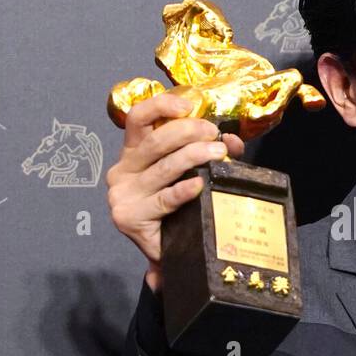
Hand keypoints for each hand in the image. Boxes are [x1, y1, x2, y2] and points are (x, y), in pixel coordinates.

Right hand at [105, 87, 244, 292]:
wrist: (162, 251)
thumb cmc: (174, 209)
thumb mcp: (187, 174)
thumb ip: (208, 154)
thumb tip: (233, 141)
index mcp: (132, 153)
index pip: (137, 118)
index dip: (161, 105)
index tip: (189, 105)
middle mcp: (123, 170)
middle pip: (156, 141)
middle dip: (190, 132)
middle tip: (215, 136)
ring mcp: (124, 195)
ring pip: (164, 167)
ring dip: (195, 156)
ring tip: (218, 154)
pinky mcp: (130, 217)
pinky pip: (164, 199)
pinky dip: (184, 190)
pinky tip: (200, 185)